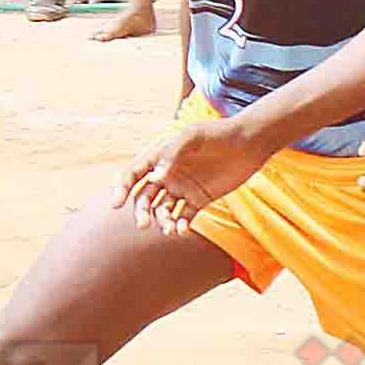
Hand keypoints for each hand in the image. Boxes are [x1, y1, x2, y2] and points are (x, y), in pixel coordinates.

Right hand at [115, 117, 273, 234]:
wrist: (248, 143)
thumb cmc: (217, 134)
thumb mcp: (192, 136)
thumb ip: (171, 154)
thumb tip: (154, 178)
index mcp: (159, 158)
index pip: (133, 175)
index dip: (122, 189)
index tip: (116, 204)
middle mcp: (167, 175)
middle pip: (144, 198)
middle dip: (141, 212)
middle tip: (144, 224)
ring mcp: (182, 189)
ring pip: (162, 211)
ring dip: (161, 222)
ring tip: (170, 230)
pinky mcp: (198, 200)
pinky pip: (183, 217)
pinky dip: (180, 226)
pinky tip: (183, 229)